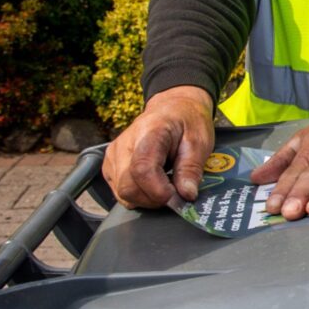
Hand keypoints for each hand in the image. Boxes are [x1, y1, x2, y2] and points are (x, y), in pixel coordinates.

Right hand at [101, 85, 215, 208]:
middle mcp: (124, 144)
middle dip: (154, 199)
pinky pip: (119, 191)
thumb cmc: (186, 122)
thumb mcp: (199, 141)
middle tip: (175, 193)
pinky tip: (153, 184)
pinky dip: (138, 195)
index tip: (177, 197)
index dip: (159, 191)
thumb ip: (191, 169)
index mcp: (149, 132)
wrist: (172, 109)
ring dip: (146, 198)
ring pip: (122, 193)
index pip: (142, 169)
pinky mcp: (110, 165)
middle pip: (128, 187)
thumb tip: (186, 195)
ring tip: (165, 185)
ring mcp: (113, 155)